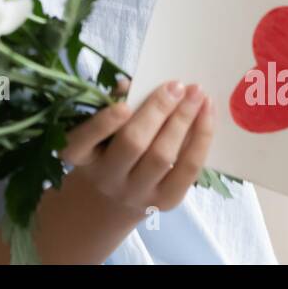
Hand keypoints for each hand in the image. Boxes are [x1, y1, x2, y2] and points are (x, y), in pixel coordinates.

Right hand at [59, 78, 213, 217]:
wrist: (113, 199)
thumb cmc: (106, 149)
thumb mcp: (99, 128)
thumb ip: (112, 102)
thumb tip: (132, 85)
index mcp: (80, 155)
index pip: (86, 139)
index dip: (105, 123)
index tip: (124, 105)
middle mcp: (106, 178)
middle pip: (133, 144)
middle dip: (158, 110)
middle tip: (178, 86)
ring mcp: (136, 194)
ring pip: (163, 156)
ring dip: (184, 121)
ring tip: (198, 96)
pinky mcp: (165, 202)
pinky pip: (188, 169)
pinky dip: (201, 139)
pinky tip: (207, 115)